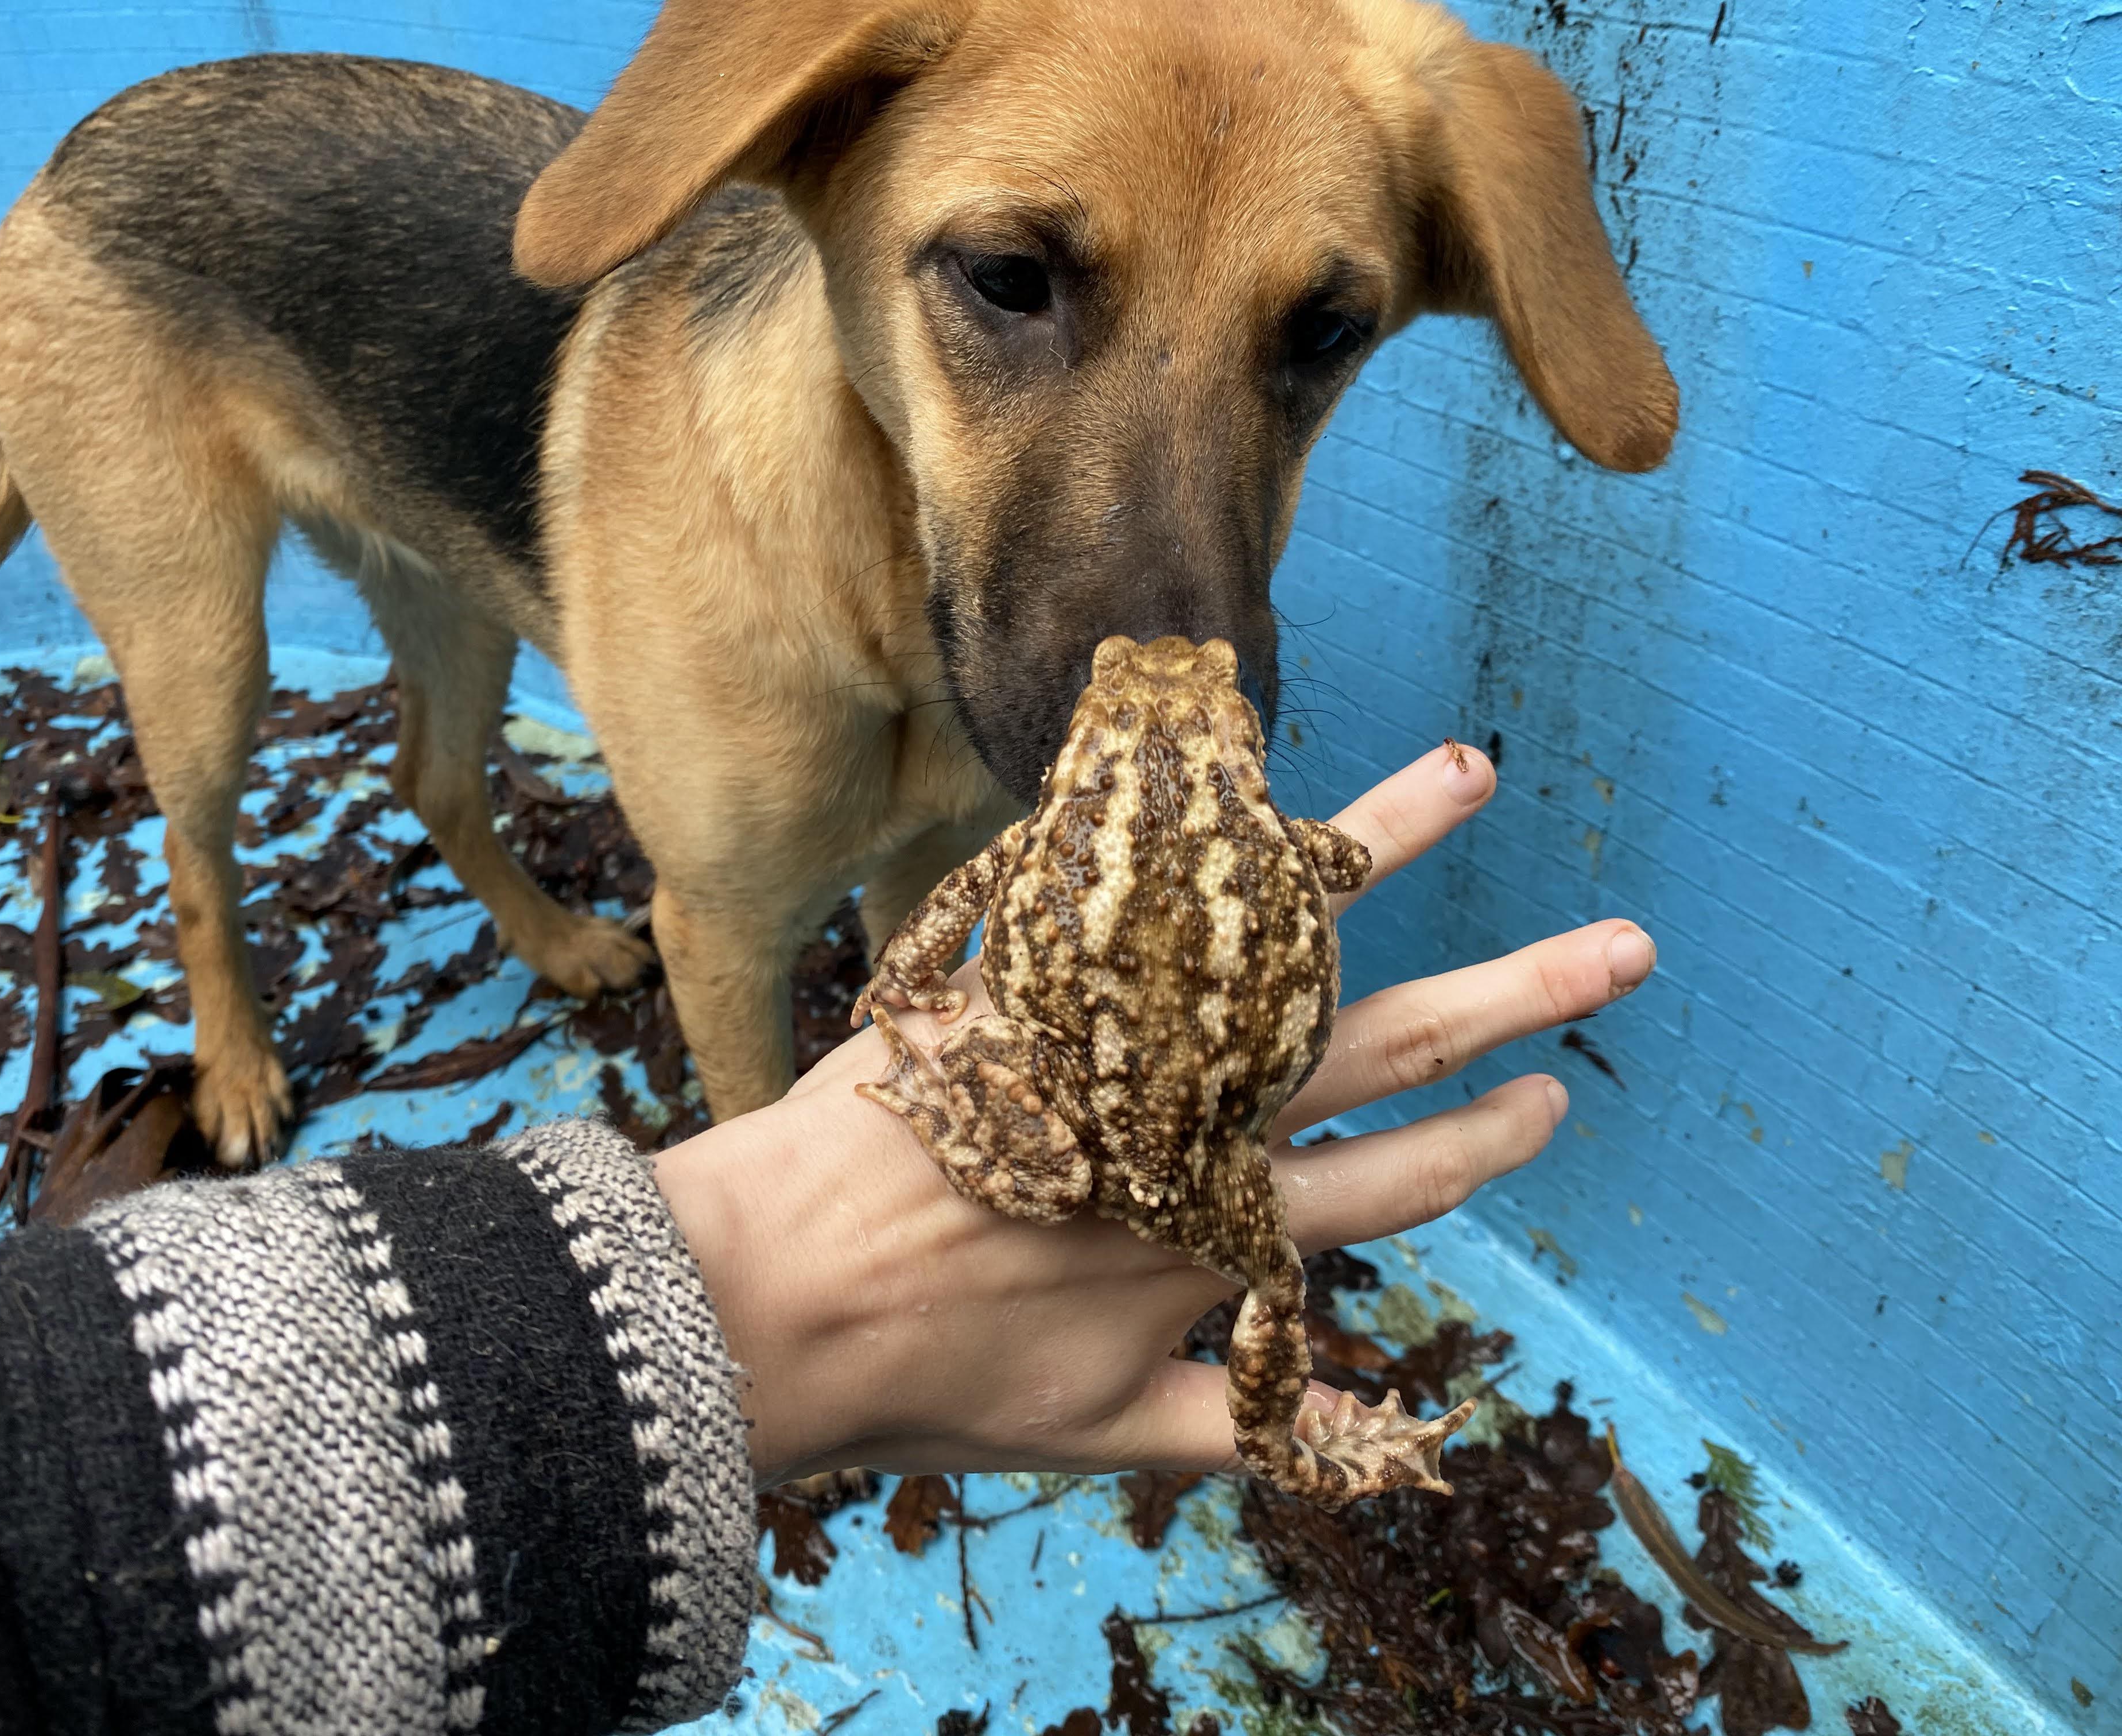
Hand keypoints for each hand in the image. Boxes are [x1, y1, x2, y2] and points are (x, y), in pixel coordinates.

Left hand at [653, 742, 1657, 1487]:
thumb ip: (1233, 1416)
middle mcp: (1186, 1124)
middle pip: (1381, 1045)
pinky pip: (1103, 877)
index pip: (1391, 1182)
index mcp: (1214, 1231)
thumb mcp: (1093, 1432)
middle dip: (1513, 998)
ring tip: (1466, 772)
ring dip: (1380, 848)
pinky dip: (1164, 806)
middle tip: (1624, 946)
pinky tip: (1223, 739)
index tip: (1553, 1100)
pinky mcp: (1019, 980)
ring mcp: (1109, 1042)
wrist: (768, 1303)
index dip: (1480, 1143)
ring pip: (1268, 936)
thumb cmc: (923, 1380)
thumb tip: (1373, 1434)